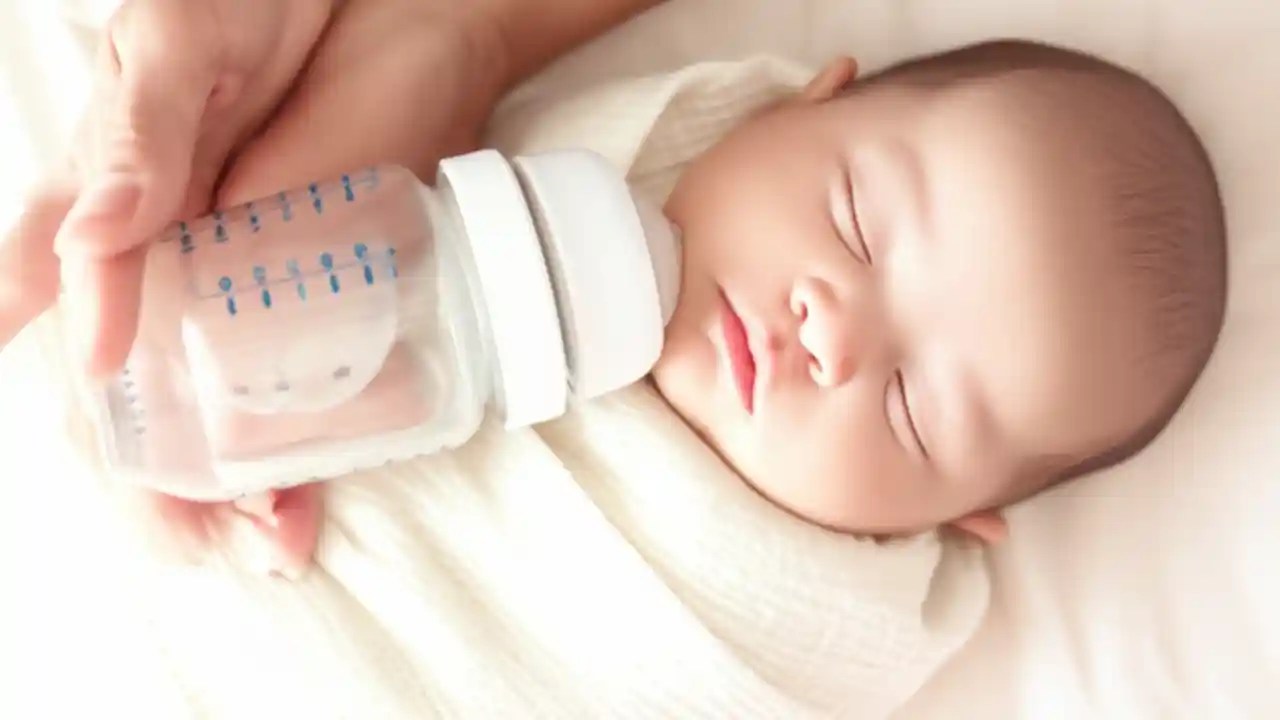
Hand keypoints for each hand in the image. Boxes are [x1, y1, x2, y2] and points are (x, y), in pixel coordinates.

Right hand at [0, 0, 509, 571]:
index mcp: (107, 204)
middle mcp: (165, 259)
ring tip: (269, 539)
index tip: (132, 481)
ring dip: (228, 485)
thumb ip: (133, 141)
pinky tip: (307, 497)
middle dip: (161, 480)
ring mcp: (240, 280)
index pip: (54, 324)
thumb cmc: (258, 2)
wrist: (406, 8)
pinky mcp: (315, 283)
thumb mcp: (181, 47)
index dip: (81, 409)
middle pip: (132, 395)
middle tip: (210, 538)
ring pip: (207, 404)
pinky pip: (291, 377)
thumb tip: (92, 248)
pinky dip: (298, 446)